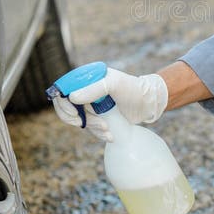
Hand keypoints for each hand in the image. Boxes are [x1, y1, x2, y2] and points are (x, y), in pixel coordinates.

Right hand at [52, 67, 168, 140]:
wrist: (149, 103)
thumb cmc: (133, 89)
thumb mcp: (114, 85)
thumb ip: (93, 89)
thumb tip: (71, 97)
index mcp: (87, 78)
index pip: (64, 90)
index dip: (64, 104)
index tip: (75, 115)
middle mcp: (87, 90)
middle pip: (68, 107)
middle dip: (77, 118)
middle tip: (86, 124)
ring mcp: (92, 104)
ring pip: (80, 120)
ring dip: (91, 127)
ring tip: (107, 128)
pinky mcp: (99, 116)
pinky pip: (90, 127)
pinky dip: (98, 133)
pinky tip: (110, 135)